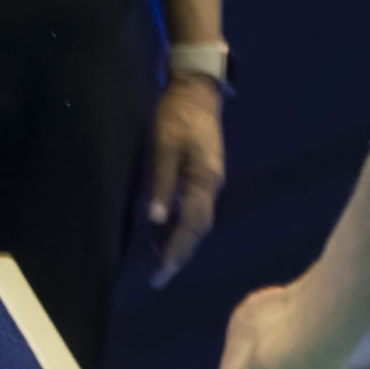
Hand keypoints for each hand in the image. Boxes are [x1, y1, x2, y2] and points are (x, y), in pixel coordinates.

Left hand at [148, 73, 225, 286]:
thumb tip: (157, 219)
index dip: (176, 251)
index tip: (160, 274)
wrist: (197, 90)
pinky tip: (165, 231)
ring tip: (159, 261)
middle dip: (180, 254)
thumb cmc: (177, 115)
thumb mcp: (165, 145)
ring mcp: (209, 180)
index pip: (192, 225)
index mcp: (205, 179)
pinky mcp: (203, 175)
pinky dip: (181, 226)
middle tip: (158, 278)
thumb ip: (163, 182)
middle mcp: (212, 184)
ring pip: (198, 220)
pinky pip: (194, 208)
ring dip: (181, 242)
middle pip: (199, 227)